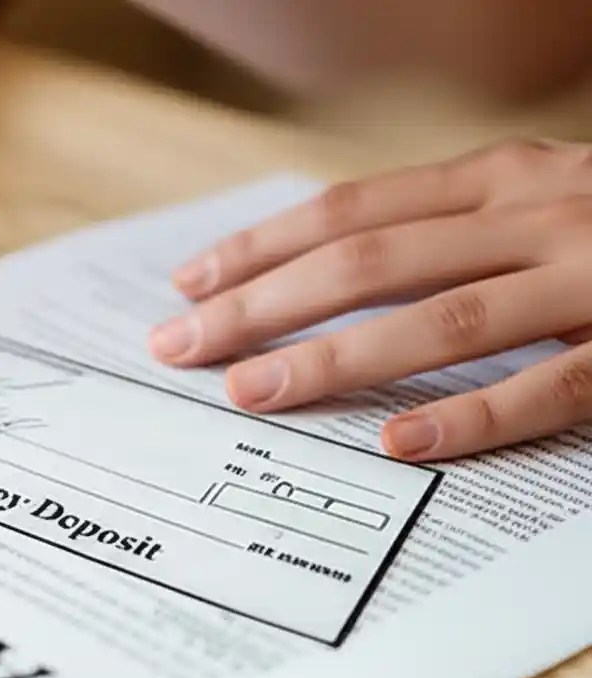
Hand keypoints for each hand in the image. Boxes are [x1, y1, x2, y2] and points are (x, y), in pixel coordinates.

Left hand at [153, 138, 591, 461]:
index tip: (189, 286)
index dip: (261, 247)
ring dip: (336, 358)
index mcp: (499, 178)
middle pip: (369, 260)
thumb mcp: (531, 197)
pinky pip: (552, 388)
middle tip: (181, 347)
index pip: (350, 210)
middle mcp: (537, 214)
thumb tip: (316, 270)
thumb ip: (442, 226)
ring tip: (252, 393)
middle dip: (262, 306)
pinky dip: (472, 416)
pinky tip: (398, 443)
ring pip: (443, 320)